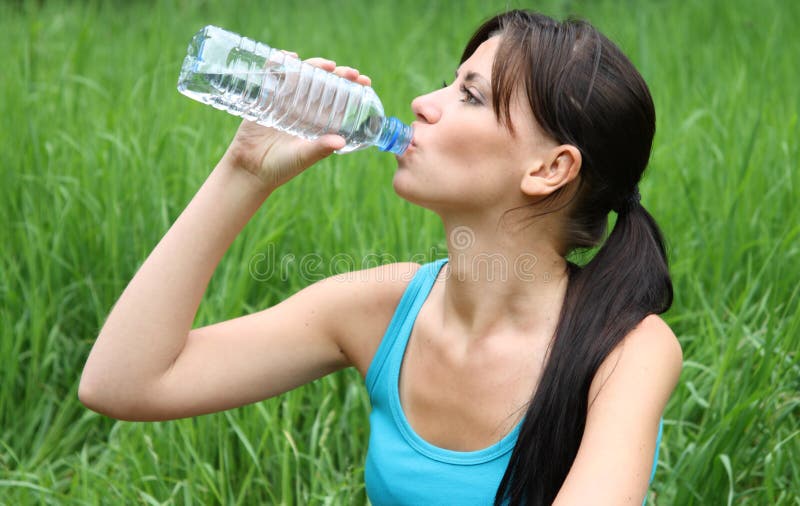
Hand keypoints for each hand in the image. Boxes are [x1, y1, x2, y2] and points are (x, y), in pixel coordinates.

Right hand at [219, 55, 372, 191]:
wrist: (249, 170)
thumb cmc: (281, 167)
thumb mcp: (303, 157)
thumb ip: (320, 148)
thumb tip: (341, 141)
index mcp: (317, 121)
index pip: (338, 99)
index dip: (352, 88)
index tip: (365, 81)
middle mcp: (303, 108)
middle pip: (323, 83)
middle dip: (338, 74)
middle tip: (351, 73)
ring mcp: (284, 101)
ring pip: (301, 75)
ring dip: (314, 65)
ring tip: (327, 65)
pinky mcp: (265, 97)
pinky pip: (273, 75)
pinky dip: (280, 63)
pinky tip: (290, 57)